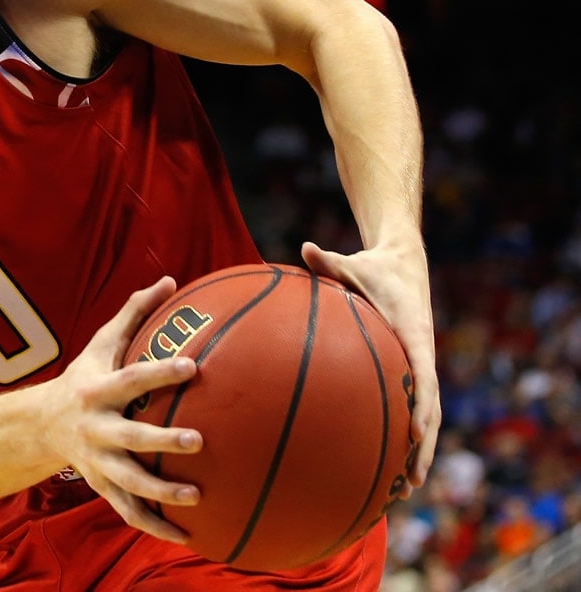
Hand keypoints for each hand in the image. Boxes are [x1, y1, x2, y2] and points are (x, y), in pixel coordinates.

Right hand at [45, 276, 204, 543]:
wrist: (40, 424)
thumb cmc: (84, 377)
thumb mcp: (100, 344)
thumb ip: (135, 313)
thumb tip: (170, 280)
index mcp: (96, 391)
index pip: (130, 380)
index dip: (159, 373)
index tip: (193, 367)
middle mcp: (94, 429)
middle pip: (128, 438)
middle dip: (161, 441)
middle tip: (198, 441)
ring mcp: (96, 462)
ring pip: (128, 482)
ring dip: (162, 493)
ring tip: (197, 496)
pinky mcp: (101, 487)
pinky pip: (129, 512)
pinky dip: (155, 527)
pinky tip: (189, 536)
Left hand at [302, 239, 438, 497]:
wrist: (404, 263)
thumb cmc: (374, 266)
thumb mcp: (353, 263)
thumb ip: (329, 261)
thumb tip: (305, 248)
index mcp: (414, 334)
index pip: (423, 375)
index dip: (421, 404)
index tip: (416, 432)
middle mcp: (422, 355)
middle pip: (431, 409)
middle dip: (425, 447)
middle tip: (413, 481)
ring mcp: (419, 367)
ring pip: (426, 416)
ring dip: (420, 452)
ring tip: (406, 488)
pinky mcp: (410, 371)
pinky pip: (410, 407)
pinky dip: (406, 435)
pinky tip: (388, 462)